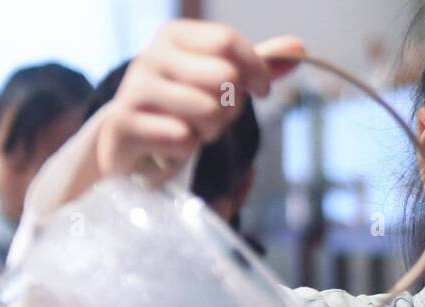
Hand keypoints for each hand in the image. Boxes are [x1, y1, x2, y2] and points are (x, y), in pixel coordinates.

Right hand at [96, 21, 303, 184]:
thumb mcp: (217, 82)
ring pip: (206, 110)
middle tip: (215, 118)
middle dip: (231, 107)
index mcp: (174, 37)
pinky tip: (171, 149)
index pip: (227, 40)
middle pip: (223, 76)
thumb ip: (254, 66)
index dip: (255, 69)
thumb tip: (299, 48)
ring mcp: (134, 90)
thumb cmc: (179, 110)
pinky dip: (186, 151)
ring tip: (192, 133)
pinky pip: (182, 139)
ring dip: (209, 132)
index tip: (262, 91)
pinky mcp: (124, 125)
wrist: (128, 144)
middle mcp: (150, 56)